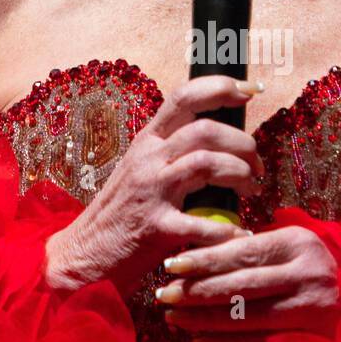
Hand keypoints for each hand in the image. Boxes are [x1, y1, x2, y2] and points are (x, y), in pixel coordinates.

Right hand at [42, 74, 264, 296]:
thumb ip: (173, 151)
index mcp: (149, 141)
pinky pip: (202, 224)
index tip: (250, 90)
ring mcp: (151, 191)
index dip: (222, 86)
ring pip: (207, 163)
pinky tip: (239, 233)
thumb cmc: (120, 213)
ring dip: (241, 175)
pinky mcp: (155, 228)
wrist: (83, 255)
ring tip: (250, 191)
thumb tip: (221, 139)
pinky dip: (228, 230)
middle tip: (257, 166)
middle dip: (243, 143)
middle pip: (207, 129)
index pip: (185, 95)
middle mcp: (149, 159)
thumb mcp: (142, 169)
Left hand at [153, 223, 340, 341]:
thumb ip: (255, 248)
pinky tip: (198, 340)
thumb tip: (200, 254)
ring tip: (173, 317)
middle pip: (240, 286)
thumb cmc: (315, 269)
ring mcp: (312, 312)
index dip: (203, 260)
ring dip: (203, 319)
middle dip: (195, 291)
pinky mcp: (310, 341)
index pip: (242, 253)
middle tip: (163, 294)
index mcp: (301, 244)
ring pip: (245, 317)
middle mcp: (309, 276)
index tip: (172, 265)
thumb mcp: (293, 248)